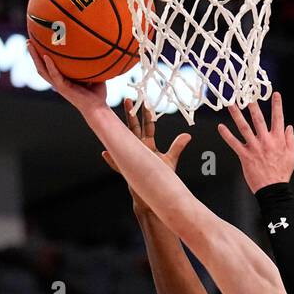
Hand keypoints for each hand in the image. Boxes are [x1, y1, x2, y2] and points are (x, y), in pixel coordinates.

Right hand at [27, 41, 107, 114]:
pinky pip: (55, 75)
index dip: (41, 56)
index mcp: (62, 79)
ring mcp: (59, 85)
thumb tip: (98, 49)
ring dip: (35, 57)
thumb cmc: (97, 94)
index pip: (48, 66)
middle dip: (33, 54)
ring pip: (42, 69)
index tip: (38, 43)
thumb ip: (93, 64)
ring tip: (30, 45)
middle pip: (40, 66)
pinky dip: (50, 65)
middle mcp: (58, 82)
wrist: (98, 108)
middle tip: (28, 41)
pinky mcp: (63, 88)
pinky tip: (46, 56)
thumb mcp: (94, 75)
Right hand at [104, 103, 191, 217]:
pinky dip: (112, 159)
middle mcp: (138, 148)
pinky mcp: (127, 170)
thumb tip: (188, 135)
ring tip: (112, 120)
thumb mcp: (170, 160)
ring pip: (123, 141)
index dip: (147, 115)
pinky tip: (106, 153)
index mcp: (148, 144)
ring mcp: (130, 157)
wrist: (151, 195)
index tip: (146, 102)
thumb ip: (177, 147)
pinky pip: (118, 164)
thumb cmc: (160, 177)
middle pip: (133, 128)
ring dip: (118, 131)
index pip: (147, 126)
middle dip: (130, 114)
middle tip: (128, 99)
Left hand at [217, 91, 293, 192]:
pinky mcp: (245, 156)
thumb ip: (290, 140)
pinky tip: (220, 127)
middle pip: (258, 120)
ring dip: (236, 115)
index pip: (279, 119)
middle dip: (253, 106)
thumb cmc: (282, 173)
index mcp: (278, 140)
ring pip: (244, 128)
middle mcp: (266, 141)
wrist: (273, 189)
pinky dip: (226, 135)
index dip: (277, 106)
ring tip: (231, 105)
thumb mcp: (292, 156)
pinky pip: (234, 143)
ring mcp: (255, 148)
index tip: (275, 94)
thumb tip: (289, 127)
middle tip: (247, 95)